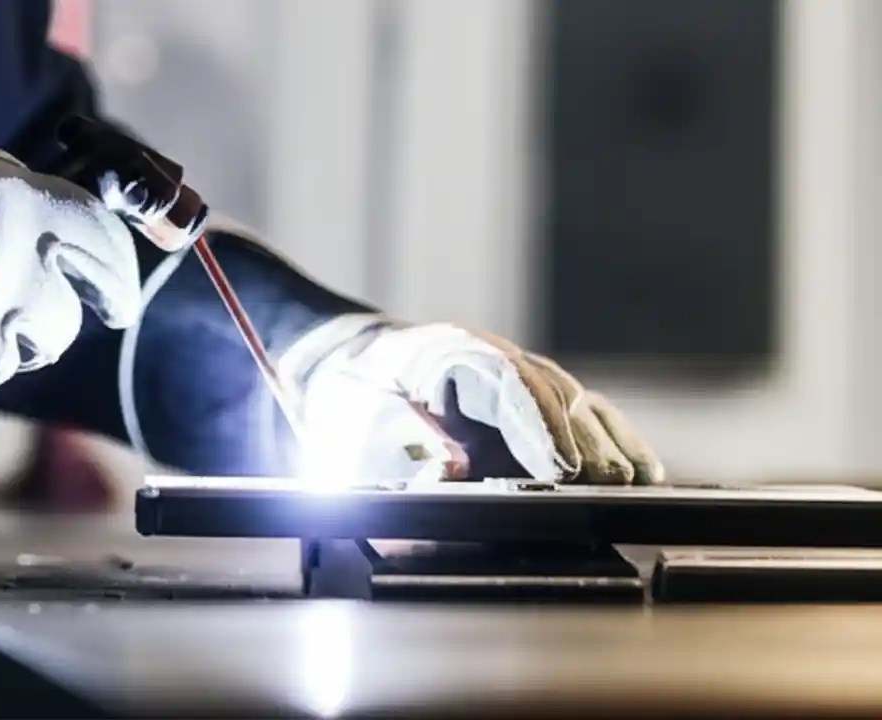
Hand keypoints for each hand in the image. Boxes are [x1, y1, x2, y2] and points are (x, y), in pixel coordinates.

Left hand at [279, 315, 662, 484]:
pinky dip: (612, 442)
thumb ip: (397, 448)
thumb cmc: (354, 402)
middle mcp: (497, 358)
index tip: (563, 469)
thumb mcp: (355, 426)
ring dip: (610, 443)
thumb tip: (452, 470)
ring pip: (579, 404)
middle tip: (610, 487)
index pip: (508, 382)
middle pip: (555, 393)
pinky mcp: (533, 405)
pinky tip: (642, 472)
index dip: (540, 426)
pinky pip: (582, 419)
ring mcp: (521, 378)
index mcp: (450, 353)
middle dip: (585, 442)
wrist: (350, 376)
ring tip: (642, 485)